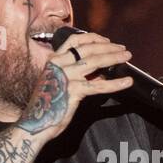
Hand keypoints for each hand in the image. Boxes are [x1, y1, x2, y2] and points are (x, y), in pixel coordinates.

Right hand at [18, 33, 132, 141]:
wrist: (35, 124)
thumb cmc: (48, 106)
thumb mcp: (58, 83)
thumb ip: (76, 75)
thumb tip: (99, 73)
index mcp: (53, 60)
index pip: (74, 40)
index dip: (93, 38)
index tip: (107, 40)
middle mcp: (58, 64)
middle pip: (88, 49)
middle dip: (109, 47)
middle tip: (123, 49)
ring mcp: (66, 76)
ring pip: (95, 61)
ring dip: (114, 58)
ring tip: (127, 58)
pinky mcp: (73, 91)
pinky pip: (99, 85)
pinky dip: (115, 83)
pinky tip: (127, 82)